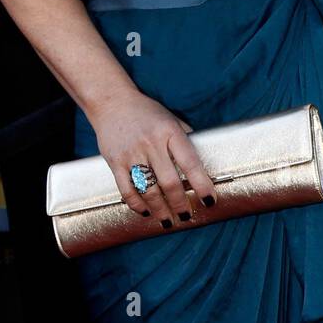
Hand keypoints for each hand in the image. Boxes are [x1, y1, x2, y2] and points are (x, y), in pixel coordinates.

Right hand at [89, 88, 217, 227]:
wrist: (112, 102)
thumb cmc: (147, 112)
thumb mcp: (171, 119)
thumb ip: (185, 139)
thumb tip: (202, 163)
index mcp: (170, 131)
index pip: (190, 162)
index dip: (202, 184)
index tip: (210, 200)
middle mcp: (152, 143)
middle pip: (170, 182)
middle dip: (181, 203)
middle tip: (187, 216)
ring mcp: (132, 154)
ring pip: (148, 190)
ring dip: (160, 210)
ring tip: (169, 220)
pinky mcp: (115, 162)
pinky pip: (127, 190)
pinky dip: (137, 204)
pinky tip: (146, 211)